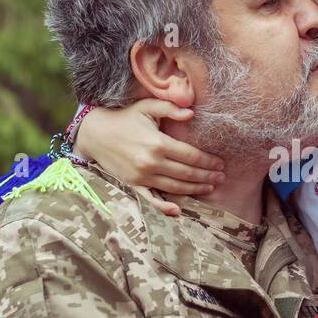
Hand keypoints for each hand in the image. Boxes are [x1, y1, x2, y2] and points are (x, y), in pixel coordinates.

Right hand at [75, 100, 225, 215]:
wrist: (95, 133)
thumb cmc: (125, 118)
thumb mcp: (147, 107)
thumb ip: (170, 107)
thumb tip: (192, 112)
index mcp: (158, 143)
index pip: (191, 156)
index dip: (208, 161)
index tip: (220, 163)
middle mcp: (151, 162)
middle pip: (187, 173)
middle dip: (207, 176)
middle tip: (221, 177)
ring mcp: (142, 176)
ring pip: (175, 187)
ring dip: (195, 189)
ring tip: (210, 186)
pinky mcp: (133, 184)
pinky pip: (151, 199)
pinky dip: (164, 207)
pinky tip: (178, 211)